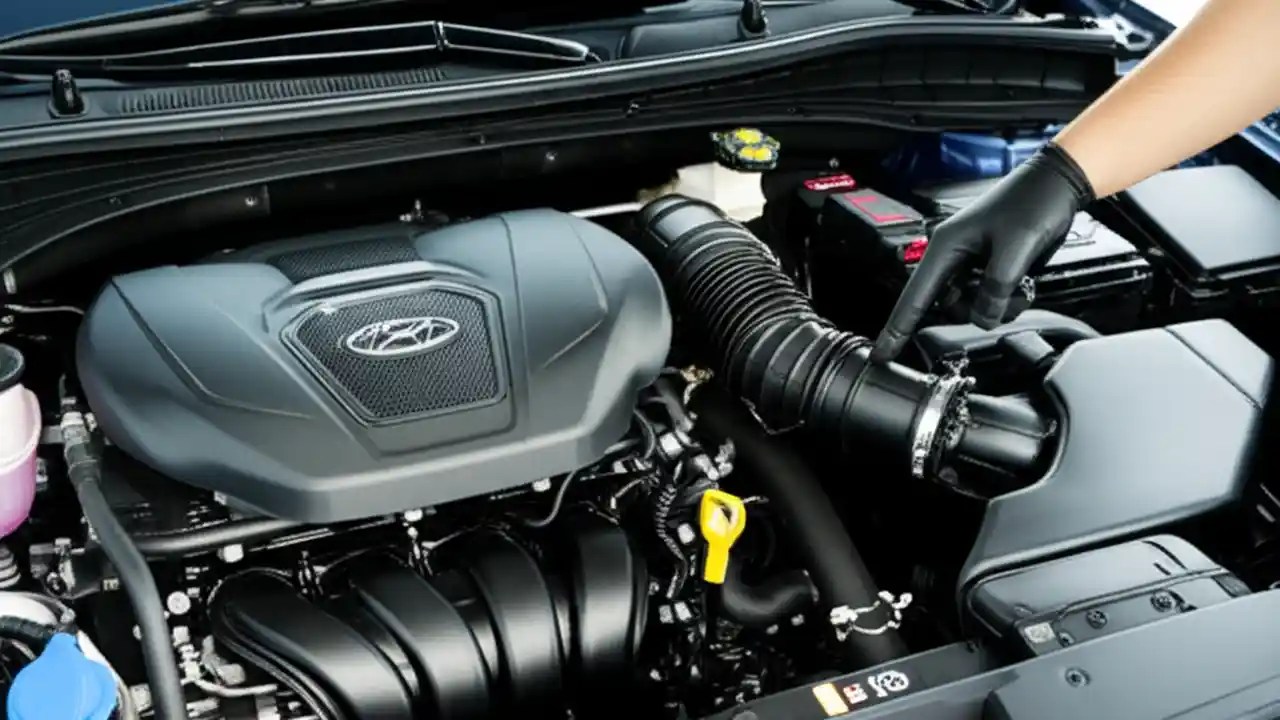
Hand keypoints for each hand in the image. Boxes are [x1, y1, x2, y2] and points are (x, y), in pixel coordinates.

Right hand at [870, 143, 1093, 362]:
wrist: (1057, 185)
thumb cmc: (1032, 201)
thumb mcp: (1015, 246)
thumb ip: (996, 288)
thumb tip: (985, 317)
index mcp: (946, 246)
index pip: (915, 296)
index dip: (897, 328)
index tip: (882, 353)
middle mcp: (954, 256)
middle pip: (950, 306)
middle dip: (977, 310)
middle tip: (1008, 297)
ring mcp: (973, 263)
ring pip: (972, 305)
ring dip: (998, 306)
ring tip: (1022, 288)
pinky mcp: (991, 267)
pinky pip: (990, 298)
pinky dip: (1008, 300)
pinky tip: (1024, 284)